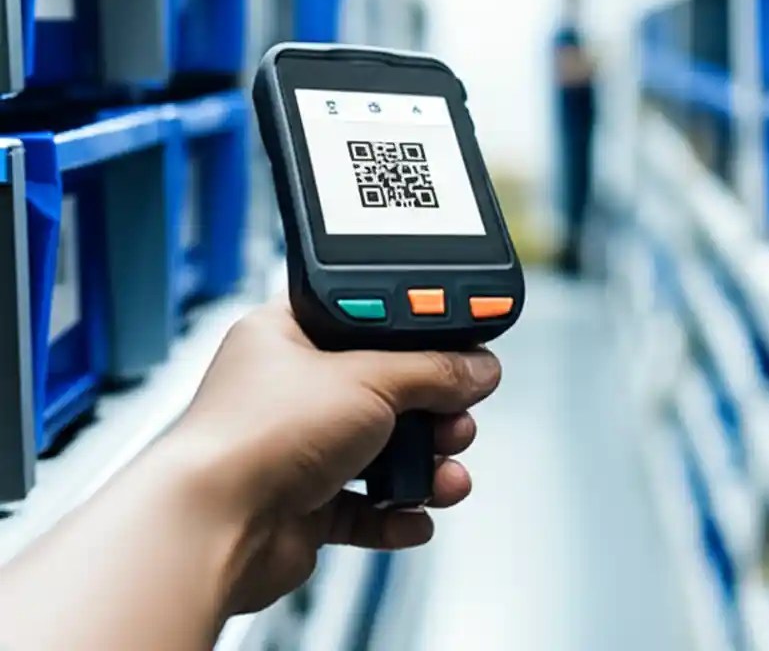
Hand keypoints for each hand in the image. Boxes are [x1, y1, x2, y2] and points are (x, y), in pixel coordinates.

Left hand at [157, 298, 501, 615]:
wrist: (213, 527)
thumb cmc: (255, 435)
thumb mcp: (369, 378)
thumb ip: (434, 369)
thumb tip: (475, 367)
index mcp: (287, 336)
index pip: (367, 321)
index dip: (416, 336)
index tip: (457, 352)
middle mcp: (290, 391)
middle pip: (386, 393)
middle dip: (433, 414)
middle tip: (455, 421)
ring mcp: (296, 451)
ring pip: (383, 453)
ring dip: (425, 469)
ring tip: (445, 478)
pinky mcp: (303, 506)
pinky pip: (366, 508)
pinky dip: (397, 515)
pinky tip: (415, 515)